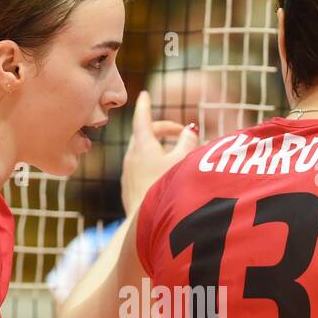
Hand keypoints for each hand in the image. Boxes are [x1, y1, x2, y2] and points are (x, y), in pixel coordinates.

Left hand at [121, 90, 198, 215]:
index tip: (144, 94)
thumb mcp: (184, 161)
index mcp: (142, 145)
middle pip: (144, 135)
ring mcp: (127, 173)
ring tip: (177, 156)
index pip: (142, 117)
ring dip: (158, 149)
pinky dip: (152, 164)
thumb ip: (188, 142)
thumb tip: (190, 131)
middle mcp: (131, 156)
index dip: (145, 105)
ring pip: (142, 153)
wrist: (146, 223)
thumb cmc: (167, 189)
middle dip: (162, 130)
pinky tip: (166, 176)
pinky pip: (139, 169)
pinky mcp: (128, 189)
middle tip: (181, 134)